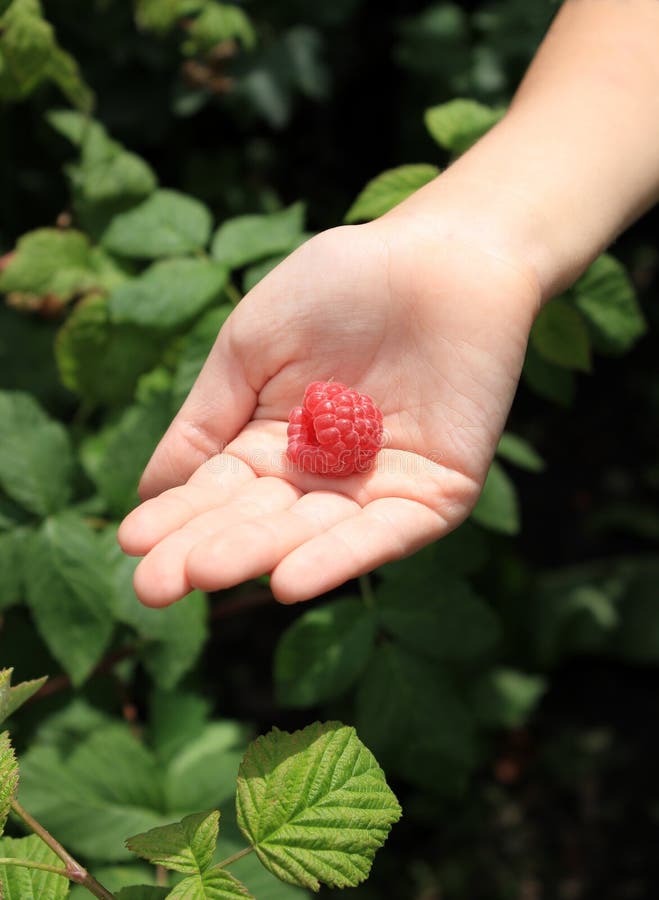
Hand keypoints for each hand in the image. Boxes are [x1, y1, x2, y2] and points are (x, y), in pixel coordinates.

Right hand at [118, 208, 539, 605]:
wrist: (441, 256)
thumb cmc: (340, 286)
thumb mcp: (250, 345)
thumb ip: (204, 419)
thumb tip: (147, 492)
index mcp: (272, 442)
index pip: (216, 491)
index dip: (175, 516)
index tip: (130, 542)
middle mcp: (320, 476)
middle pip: (257, 521)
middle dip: (206, 550)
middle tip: (154, 586)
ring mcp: (376, 488)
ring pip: (312, 534)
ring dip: (260, 555)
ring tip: (205, 572)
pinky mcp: (434, 494)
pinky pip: (384, 534)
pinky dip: (340, 558)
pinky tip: (288, 581)